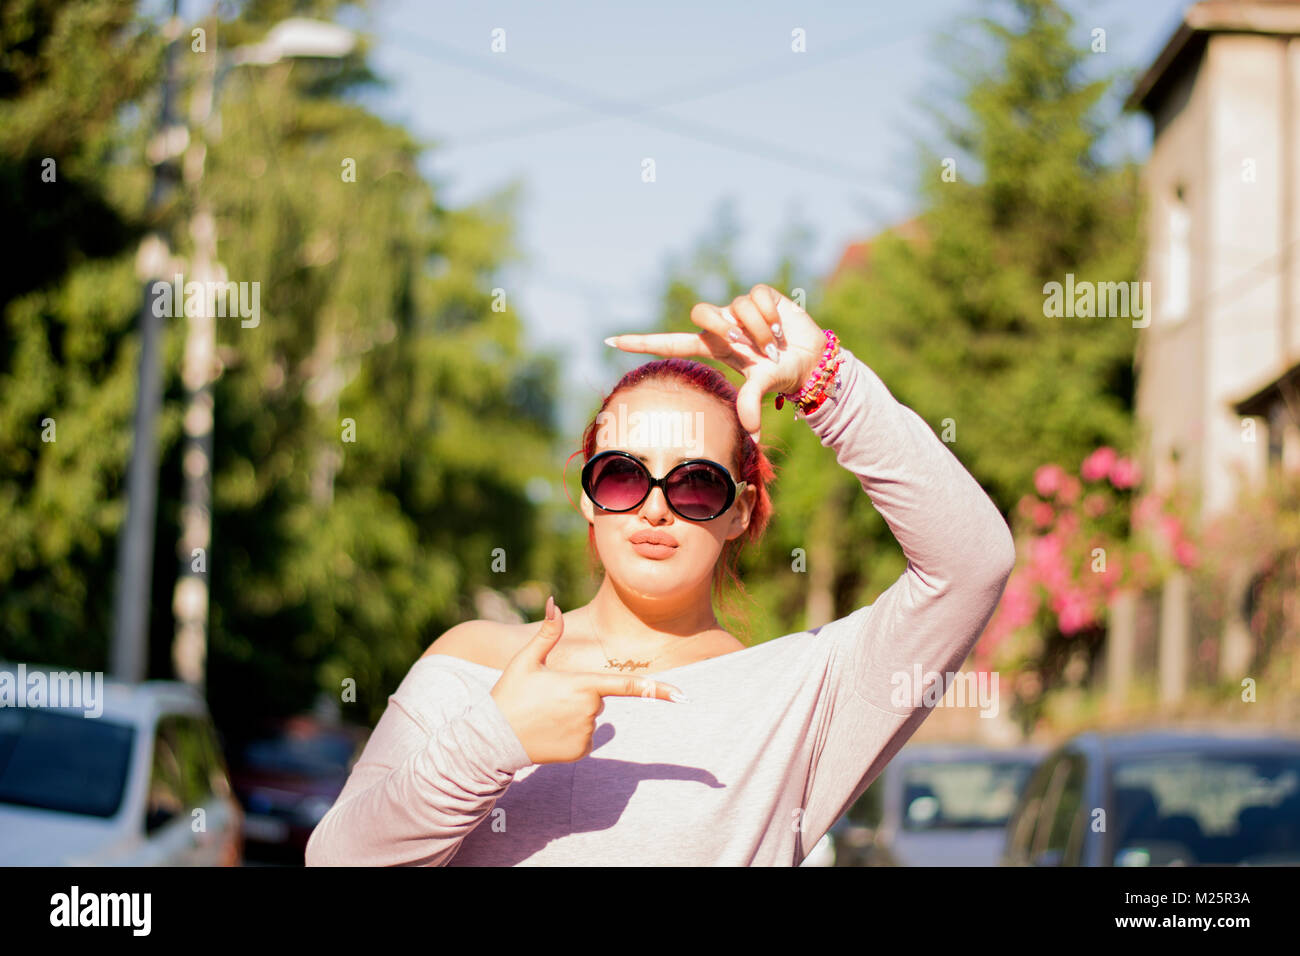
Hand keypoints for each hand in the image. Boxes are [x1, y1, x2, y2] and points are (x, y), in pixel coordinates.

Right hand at [490, 597, 686, 764]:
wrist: (493, 739)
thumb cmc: (509, 695)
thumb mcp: (525, 661)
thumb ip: (547, 633)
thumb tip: (553, 603)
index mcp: (582, 685)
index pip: (628, 686)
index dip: (658, 690)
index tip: (684, 695)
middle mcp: (590, 711)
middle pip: (598, 696)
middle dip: (579, 693)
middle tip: (547, 697)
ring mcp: (587, 733)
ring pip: (591, 716)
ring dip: (573, 713)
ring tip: (544, 714)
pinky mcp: (581, 750)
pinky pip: (585, 736)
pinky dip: (571, 733)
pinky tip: (548, 732)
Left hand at [605, 284, 824, 443]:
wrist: (812, 360)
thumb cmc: (782, 375)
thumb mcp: (763, 387)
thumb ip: (752, 404)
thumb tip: (751, 435)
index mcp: (715, 348)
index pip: (671, 343)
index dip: (643, 343)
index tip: (611, 342)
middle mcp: (724, 326)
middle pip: (702, 314)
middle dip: (721, 325)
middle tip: (742, 342)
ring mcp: (740, 310)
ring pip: (737, 307)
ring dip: (758, 329)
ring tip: (772, 344)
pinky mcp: (761, 296)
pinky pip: (758, 296)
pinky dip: (771, 315)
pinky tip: (780, 327)